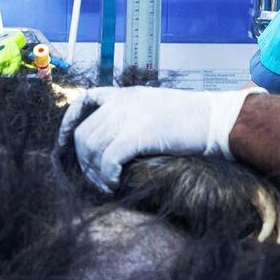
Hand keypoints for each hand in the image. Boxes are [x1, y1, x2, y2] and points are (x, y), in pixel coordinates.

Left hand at [58, 86, 263, 190]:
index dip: (68, 123)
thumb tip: (115, 142)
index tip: (63, 144)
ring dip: (94, 172)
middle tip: (95, 178)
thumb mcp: (155, 107)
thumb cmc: (192, 118)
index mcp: (125, 94)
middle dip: (82, 159)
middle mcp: (122, 102)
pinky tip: (114, 185)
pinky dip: (106, 175)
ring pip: (91, 147)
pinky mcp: (138, 133)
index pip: (84, 101)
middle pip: (83, 132)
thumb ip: (133, 116)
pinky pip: (108, 159)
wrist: (216, 119)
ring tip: (105, 185)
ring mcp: (129, 116)